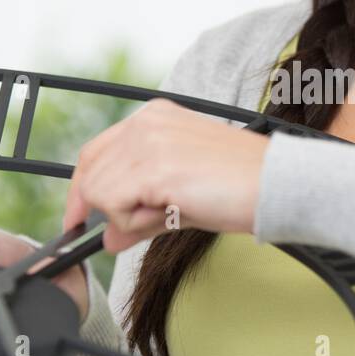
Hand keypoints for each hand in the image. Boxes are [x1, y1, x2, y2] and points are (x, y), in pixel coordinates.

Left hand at [63, 98, 269, 254]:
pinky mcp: (154, 169)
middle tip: (134, 230)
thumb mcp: (180, 196)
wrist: (278, 184)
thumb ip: (139, 212)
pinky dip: (135, 223)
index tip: (76, 219)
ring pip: (98, 193)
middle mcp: (145, 123)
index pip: (94, 152)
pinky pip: (114, 206)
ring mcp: (148, 143)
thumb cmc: (242, 187)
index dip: (81, 190)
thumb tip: (107, 237)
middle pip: (89, 173)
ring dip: (127, 217)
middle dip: (106, 210)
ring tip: (170, 214)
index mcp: (153, 117)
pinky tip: (170, 214)